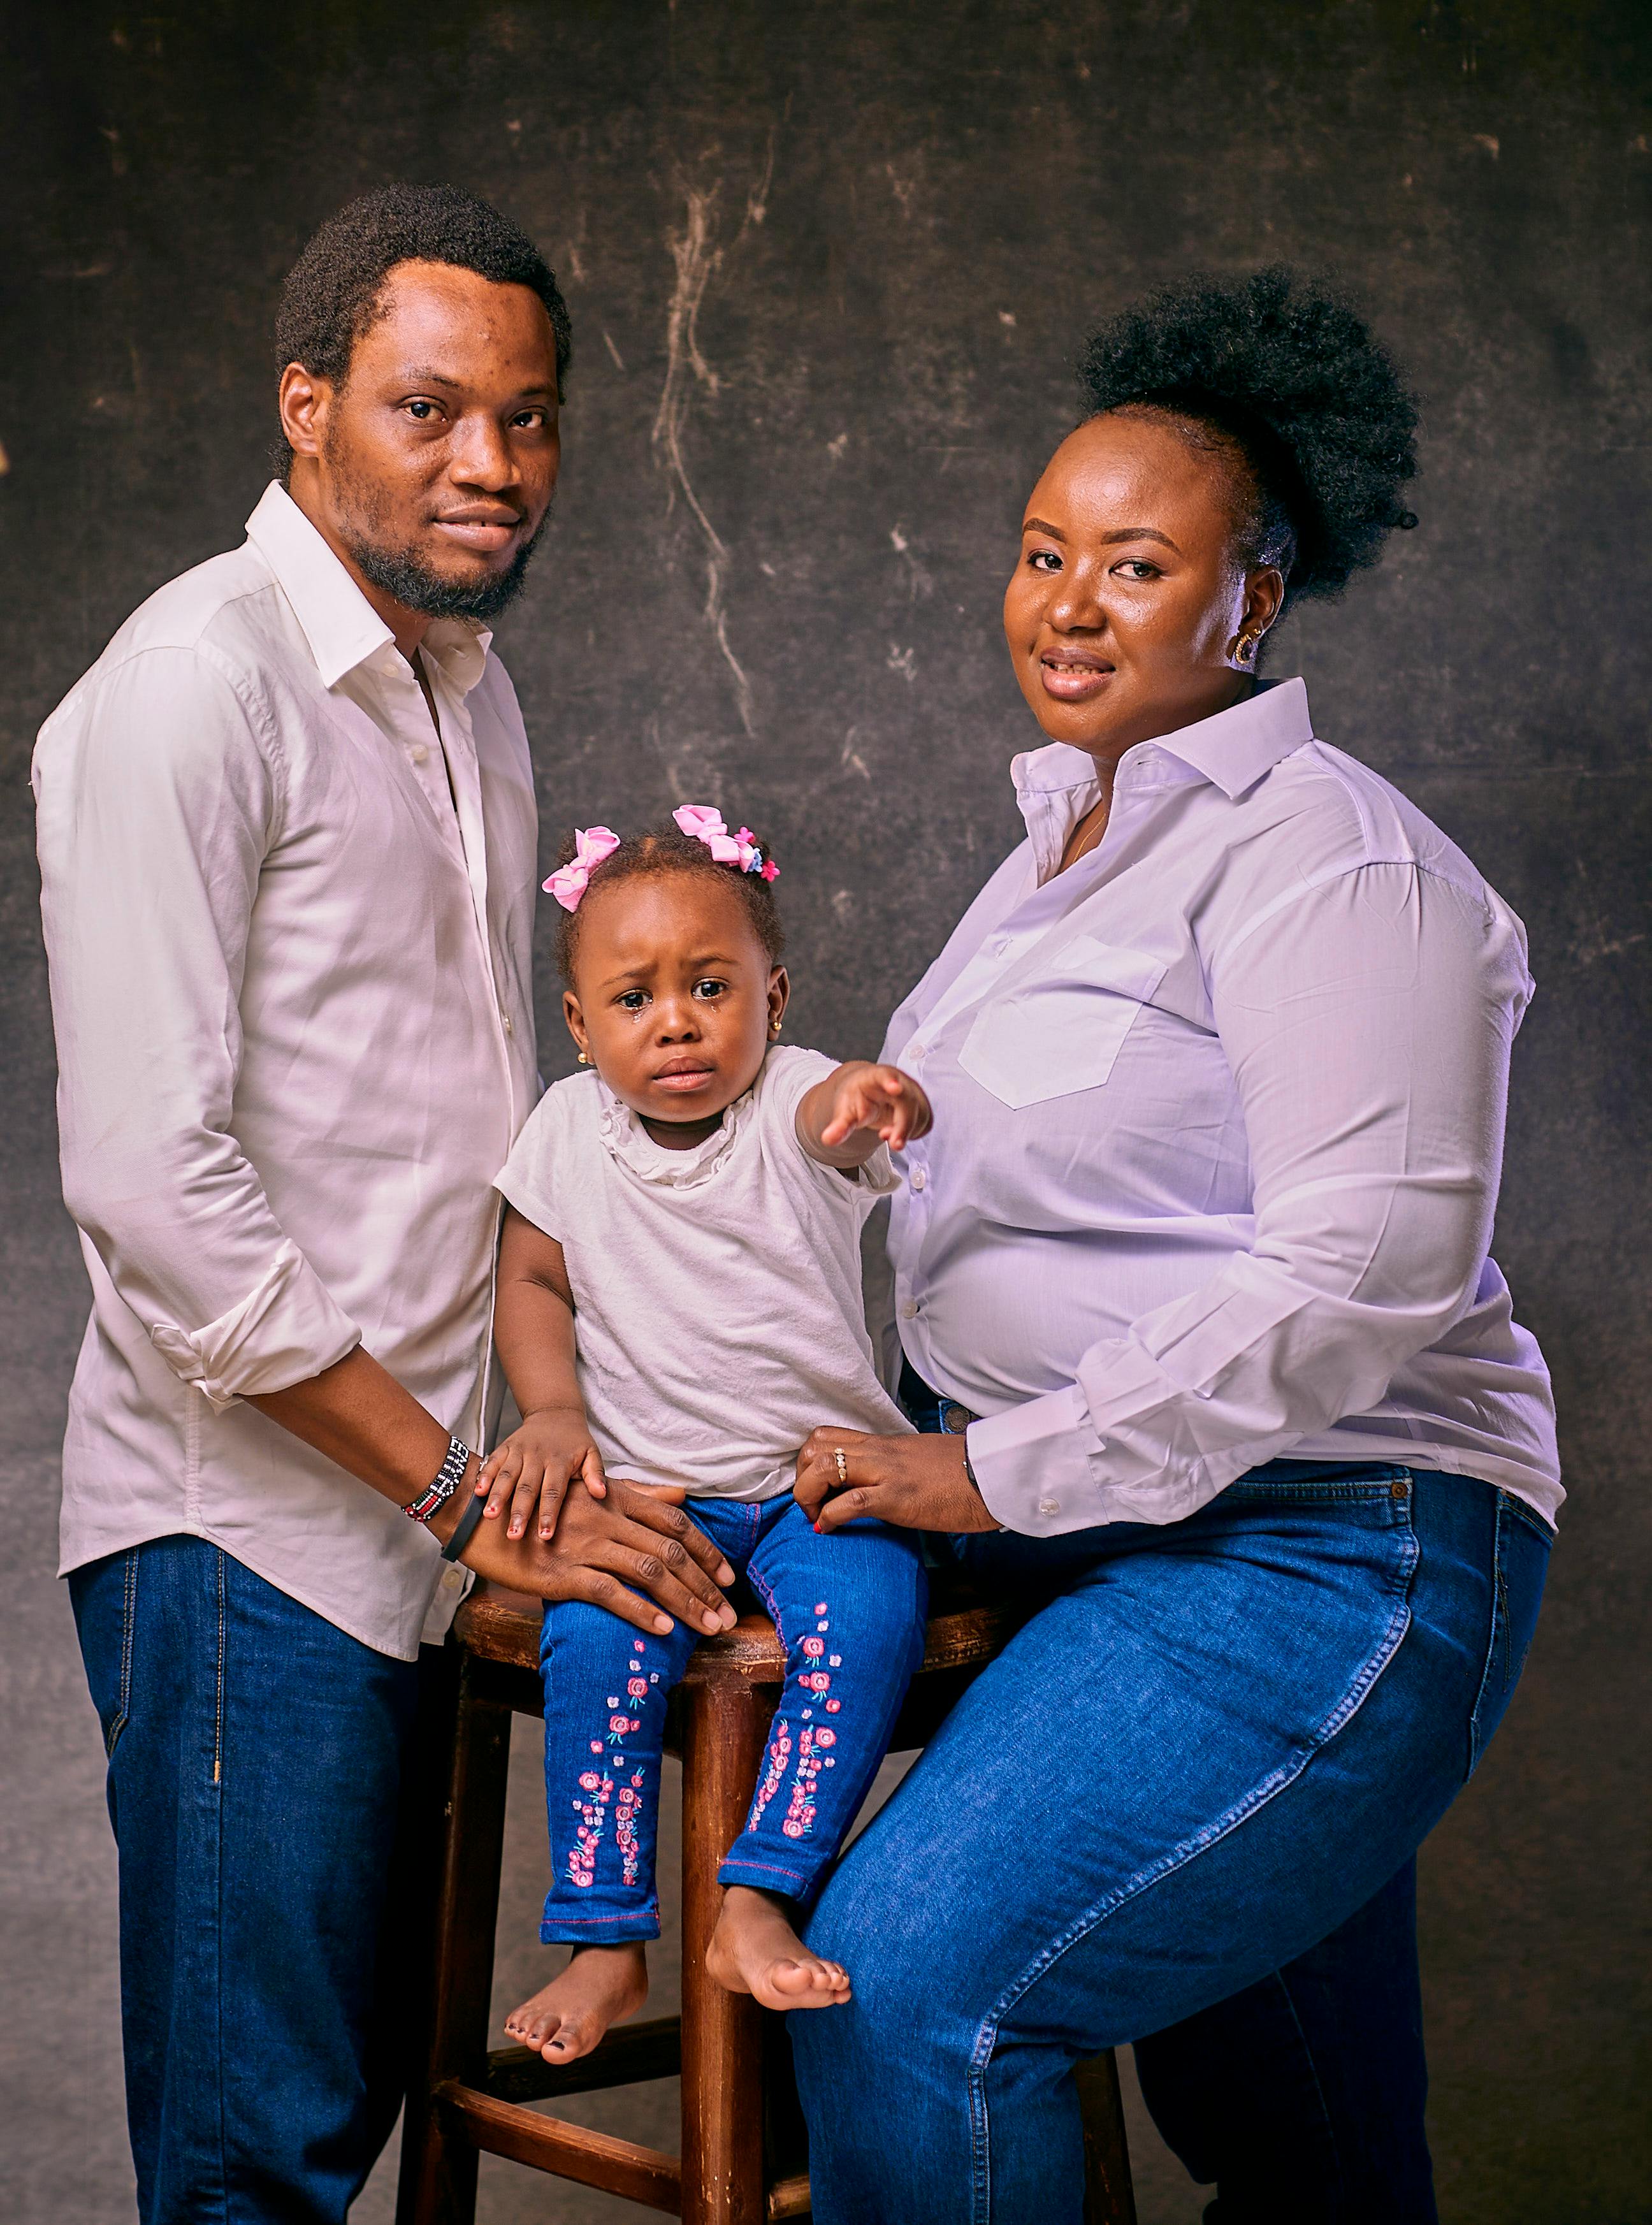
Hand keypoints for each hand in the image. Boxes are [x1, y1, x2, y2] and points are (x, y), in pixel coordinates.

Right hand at [436, 1472, 739, 1637]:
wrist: (481, 1516)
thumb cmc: (539, 1508)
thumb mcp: (591, 1491)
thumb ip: (638, 1495)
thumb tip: (682, 1496)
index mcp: (616, 1498)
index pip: (675, 1523)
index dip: (706, 1552)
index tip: (728, 1578)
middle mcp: (607, 1518)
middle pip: (670, 1551)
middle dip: (705, 1585)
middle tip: (728, 1615)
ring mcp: (586, 1545)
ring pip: (649, 1572)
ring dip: (685, 1603)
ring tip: (708, 1627)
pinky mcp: (562, 1573)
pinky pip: (610, 1592)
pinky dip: (640, 1611)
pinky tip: (662, 1629)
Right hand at [476, 1406, 604, 1542]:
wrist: (555, 1412)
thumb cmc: (575, 1441)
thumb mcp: (592, 1453)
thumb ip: (596, 1473)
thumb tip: (601, 1494)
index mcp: (560, 1461)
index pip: (554, 1492)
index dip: (549, 1514)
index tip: (545, 1536)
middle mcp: (538, 1456)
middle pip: (527, 1487)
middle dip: (519, 1512)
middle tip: (513, 1536)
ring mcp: (519, 1451)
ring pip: (507, 1475)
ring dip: (497, 1496)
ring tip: (489, 1516)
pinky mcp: (506, 1447)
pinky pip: (493, 1461)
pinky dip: (484, 1476)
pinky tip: (477, 1493)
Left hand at [794, 1427, 999, 1533]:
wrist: (995, 1476)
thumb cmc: (962, 1474)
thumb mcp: (918, 1462)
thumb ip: (892, 1467)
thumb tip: (875, 1484)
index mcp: (882, 1444)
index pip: (827, 1435)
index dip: (809, 1461)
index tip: (817, 1488)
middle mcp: (878, 1453)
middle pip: (814, 1447)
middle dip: (801, 1477)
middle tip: (814, 1504)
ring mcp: (886, 1473)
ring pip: (823, 1467)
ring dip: (808, 1495)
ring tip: (818, 1517)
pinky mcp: (897, 1498)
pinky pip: (849, 1502)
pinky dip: (830, 1518)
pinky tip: (829, 1530)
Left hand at [818, 1063, 931, 1151]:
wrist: (868, 1092)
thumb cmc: (857, 1097)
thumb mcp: (845, 1111)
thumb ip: (839, 1126)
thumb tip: (828, 1139)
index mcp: (877, 1076)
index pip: (885, 1075)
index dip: (890, 1081)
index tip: (894, 1087)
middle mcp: (901, 1081)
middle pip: (908, 1103)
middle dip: (903, 1126)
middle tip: (895, 1145)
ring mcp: (914, 1093)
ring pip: (919, 1116)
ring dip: (905, 1132)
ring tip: (884, 1133)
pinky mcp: (922, 1107)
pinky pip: (924, 1124)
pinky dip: (911, 1134)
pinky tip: (896, 1132)